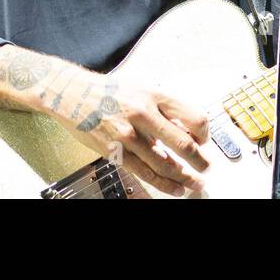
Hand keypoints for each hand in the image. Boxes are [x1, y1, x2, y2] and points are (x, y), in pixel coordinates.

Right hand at [37, 73, 210, 197]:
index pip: (193, 117)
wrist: (74, 95)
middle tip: (205, 169)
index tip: (204, 142)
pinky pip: (145, 172)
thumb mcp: (143, 90)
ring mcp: (129, 134)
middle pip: (183, 144)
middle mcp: (144, 114)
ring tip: (193, 184)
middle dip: (199, 162)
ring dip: (184, 178)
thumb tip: (186, 131)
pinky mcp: (116, 151)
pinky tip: (174, 188)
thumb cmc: (110, 92)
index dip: (204, 134)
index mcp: (155, 96)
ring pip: (165, 164)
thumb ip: (164, 109)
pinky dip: (163, 184)